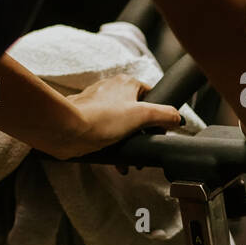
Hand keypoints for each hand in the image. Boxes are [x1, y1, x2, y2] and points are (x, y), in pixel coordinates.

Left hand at [52, 75, 182, 159]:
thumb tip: (178, 118)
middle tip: (143, 148)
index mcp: (126, 83)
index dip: (158, 115)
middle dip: (141, 135)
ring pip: (121, 125)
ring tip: (129, 161)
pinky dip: (113, 146)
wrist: (67, 131)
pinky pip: (106, 132)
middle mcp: (111, 89)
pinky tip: (115, 160)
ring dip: (128, 143)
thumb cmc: (102, 119)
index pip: (151, 95)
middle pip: (136, 112)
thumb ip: (165, 115)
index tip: (157, 132)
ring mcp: (97, 104)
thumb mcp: (143, 116)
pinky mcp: (87, 118)